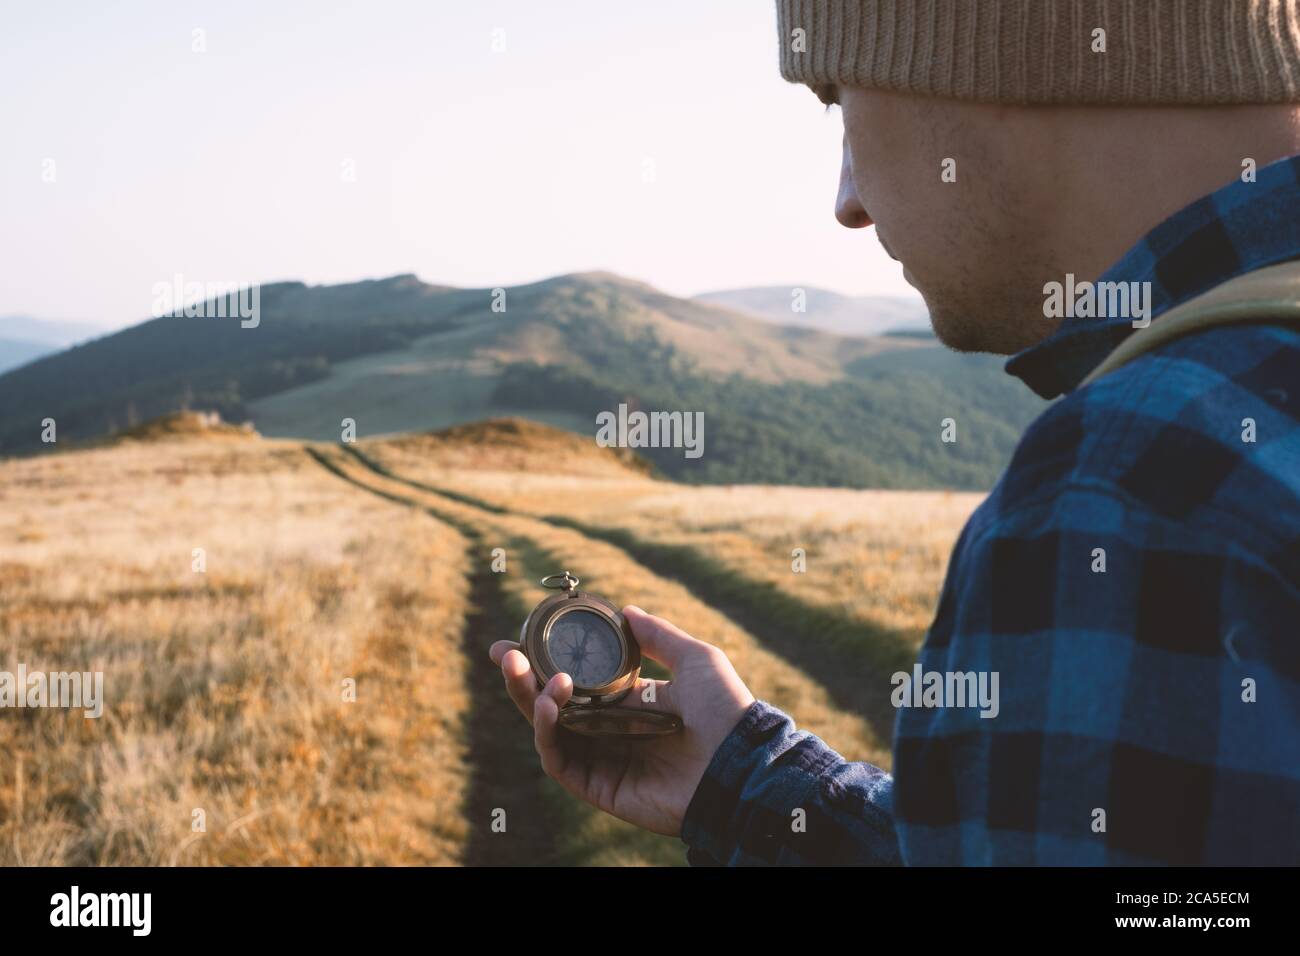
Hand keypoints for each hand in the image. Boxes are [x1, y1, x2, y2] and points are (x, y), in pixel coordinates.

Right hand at [489, 605, 754, 836]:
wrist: (740, 762)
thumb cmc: (725, 710)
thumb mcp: (695, 659)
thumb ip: (658, 636)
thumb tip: (626, 610)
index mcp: (628, 703)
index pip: (574, 682)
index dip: (542, 663)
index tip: (514, 640)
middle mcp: (610, 730)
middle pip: (551, 705)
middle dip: (522, 678)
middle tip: (503, 653)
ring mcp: (602, 759)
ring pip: (548, 731)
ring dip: (532, 700)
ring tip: (535, 674)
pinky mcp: (598, 786)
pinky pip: (559, 761)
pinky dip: (547, 733)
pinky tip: (551, 704)